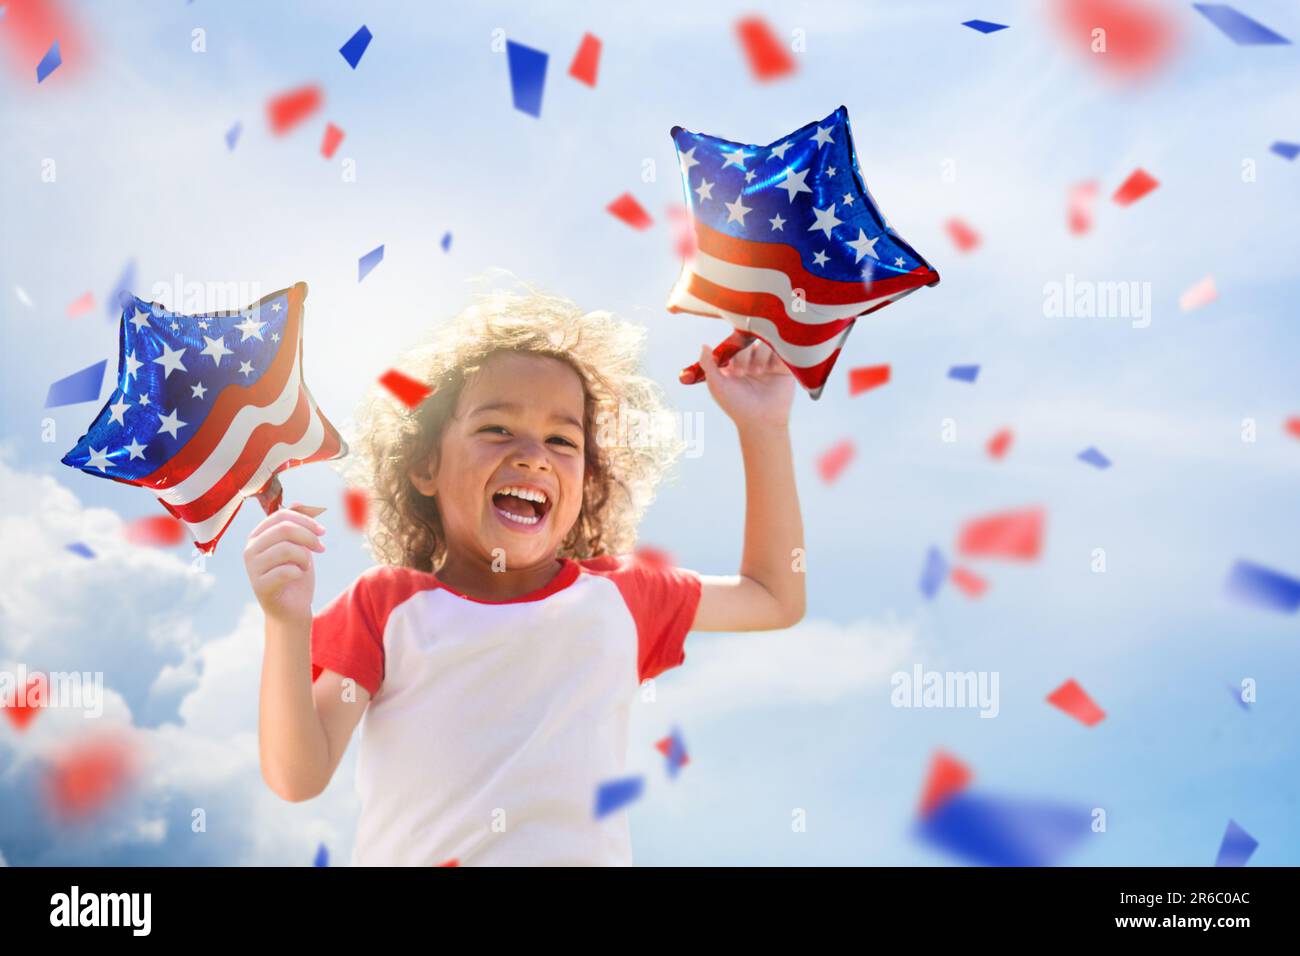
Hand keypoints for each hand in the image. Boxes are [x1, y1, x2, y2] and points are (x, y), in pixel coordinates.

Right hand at [244, 504, 325, 626]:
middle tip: (321, 549)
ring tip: (305, 566)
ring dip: (304, 558)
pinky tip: (298, 577)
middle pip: (284, 529)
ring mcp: (252, 568)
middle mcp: (250, 549)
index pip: (281, 515)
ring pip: (286, 549)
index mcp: (258, 536)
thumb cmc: (295, 575)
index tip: (323, 532)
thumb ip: (296, 526)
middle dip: (309, 537)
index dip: (306, 520)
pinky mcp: (259, 586)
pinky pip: (286, 570)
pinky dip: (299, 572)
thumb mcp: (299, 546)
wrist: (292, 609)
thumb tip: (297, 502)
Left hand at [698, 340, 794, 429]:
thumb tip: (704, 345)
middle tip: (743, 373)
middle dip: (744, 355)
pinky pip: (783, 350)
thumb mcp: (716, 385)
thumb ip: (708, 364)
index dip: (733, 352)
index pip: (735, 344)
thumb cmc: (736, 406)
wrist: (761, 421)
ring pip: (766, 343)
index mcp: (736, 363)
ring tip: (758, 372)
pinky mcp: (784, 366)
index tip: (732, 369)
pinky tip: (772, 370)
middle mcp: (753, 360)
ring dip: (759, 356)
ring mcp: (769, 362)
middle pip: (750, 342)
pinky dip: (776, 357)